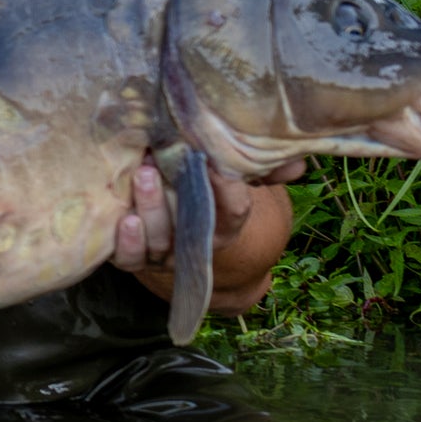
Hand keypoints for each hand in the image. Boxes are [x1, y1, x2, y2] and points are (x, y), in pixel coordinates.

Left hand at [115, 152, 304, 310]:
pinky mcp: (134, 257)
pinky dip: (127, 243)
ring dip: (150, 210)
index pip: (233, 212)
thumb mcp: (234, 179)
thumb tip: (296, 165)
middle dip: (174, 198)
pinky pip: (129, 259)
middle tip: (156, 163)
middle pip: (189, 227)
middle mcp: (194, 242)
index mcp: (224, 225)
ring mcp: (163, 252)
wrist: (176, 229)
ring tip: (140, 175)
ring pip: (158, 240)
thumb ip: (263, 169)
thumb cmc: (205, 193)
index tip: (215, 162)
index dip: (228, 190)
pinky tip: (124, 220)